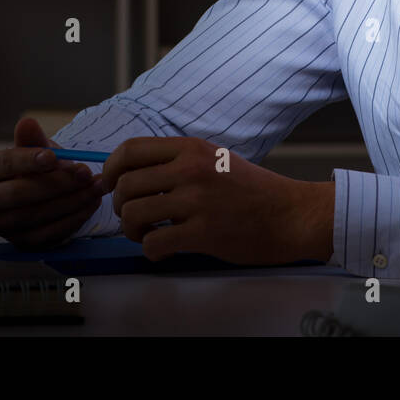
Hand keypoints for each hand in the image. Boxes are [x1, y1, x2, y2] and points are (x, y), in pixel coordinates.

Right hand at [0, 116, 106, 248]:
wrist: (44, 192)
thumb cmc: (38, 167)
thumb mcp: (37, 149)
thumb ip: (33, 138)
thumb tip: (27, 122)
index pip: (5, 164)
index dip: (29, 161)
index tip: (53, 157)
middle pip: (19, 194)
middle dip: (57, 183)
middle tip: (85, 173)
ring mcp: (2, 226)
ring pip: (37, 215)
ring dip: (71, 201)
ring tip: (95, 186)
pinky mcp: (22, 243)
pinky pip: (49, 234)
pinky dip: (74, 219)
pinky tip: (91, 203)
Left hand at [99, 136, 320, 264]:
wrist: (291, 214)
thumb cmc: (252, 190)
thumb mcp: (215, 159)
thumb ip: (178, 161)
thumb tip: (133, 174)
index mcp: (190, 148)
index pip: (130, 150)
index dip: (110, 169)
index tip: (108, 185)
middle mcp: (190, 169)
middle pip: (126, 184)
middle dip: (119, 206)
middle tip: (132, 217)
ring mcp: (196, 201)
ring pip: (133, 214)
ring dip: (131, 230)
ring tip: (145, 235)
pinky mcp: (203, 233)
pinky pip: (154, 243)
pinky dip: (150, 251)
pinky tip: (163, 250)